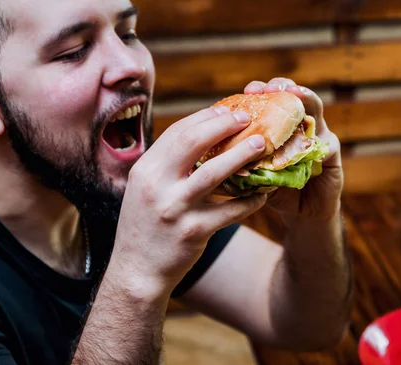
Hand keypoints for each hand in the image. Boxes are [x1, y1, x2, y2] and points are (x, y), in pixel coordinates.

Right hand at [112, 106, 267, 288]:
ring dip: (241, 155)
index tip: (227, 110)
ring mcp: (175, 208)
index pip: (177, 132)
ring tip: (261, 144)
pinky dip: (250, 201)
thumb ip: (168, 165)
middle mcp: (156, 185)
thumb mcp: (145, 189)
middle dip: (223, 125)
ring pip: (215, 173)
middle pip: (194, 142)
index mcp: (145, 170)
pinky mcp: (194, 231)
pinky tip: (263, 194)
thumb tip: (203, 136)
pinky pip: (230, 211)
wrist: (137, 272)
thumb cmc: (146, 226)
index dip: (206, 117)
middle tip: (246, 118)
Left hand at [244, 78, 342, 221]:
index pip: (270, 99)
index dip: (260, 92)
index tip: (248, 92)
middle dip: (282, 86)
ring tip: (296, 93)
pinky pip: (326, 145)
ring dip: (305, 99)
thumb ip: (245, 160)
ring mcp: (318, 136)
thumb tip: (221, 152)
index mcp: (279, 126)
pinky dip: (317, 142)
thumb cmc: (276, 190)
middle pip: (293, 95)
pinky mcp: (332, 154)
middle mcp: (299, 125)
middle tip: (270, 88)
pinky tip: (308, 142)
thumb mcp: (256, 174)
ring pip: (315, 110)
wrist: (300, 213)